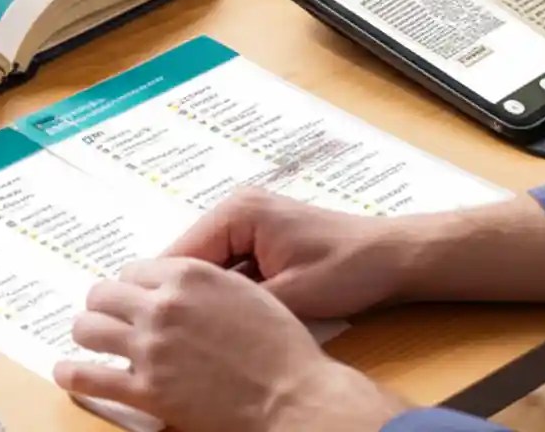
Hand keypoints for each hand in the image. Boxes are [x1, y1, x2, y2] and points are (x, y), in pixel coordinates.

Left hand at [54, 258, 405, 431]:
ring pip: (90, 328)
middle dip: (104, 303)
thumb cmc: (281, 346)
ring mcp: (150, 348)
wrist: (294, 396)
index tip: (131, 295)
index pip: (134, 269)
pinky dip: (73, 372)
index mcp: (188, 274)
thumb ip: (205, 281)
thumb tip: (175, 280)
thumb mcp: (246, 291)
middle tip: (105, 313)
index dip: (132, 284)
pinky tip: (66, 370)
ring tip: (86, 336)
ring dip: (86, 330)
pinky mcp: (146, 390)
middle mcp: (162, 305)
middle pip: (104, 293)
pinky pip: (91, 376)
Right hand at [164, 189, 415, 318]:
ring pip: (208, 267)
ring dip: (204, 296)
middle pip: (190, 259)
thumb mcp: (289, 295)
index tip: (152, 326)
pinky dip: (226, 292)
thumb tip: (195, 327)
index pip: (182, 254)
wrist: (392, 258)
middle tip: (171, 334)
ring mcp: (248, 223)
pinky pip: (229, 267)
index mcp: (237, 213)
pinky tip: (222, 320)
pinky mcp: (260, 239)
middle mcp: (236, 209)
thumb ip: (239, 306)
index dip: (165, 293)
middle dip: (182, 296)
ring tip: (192, 330)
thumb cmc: (347, 269)